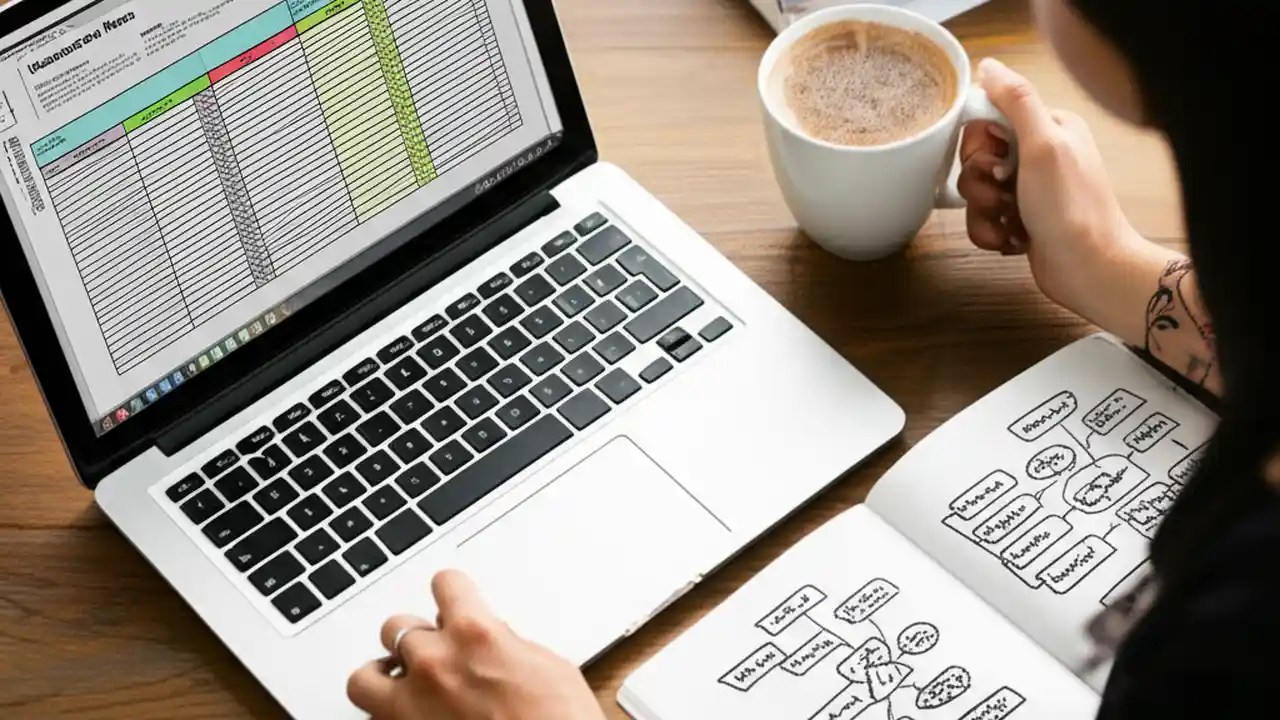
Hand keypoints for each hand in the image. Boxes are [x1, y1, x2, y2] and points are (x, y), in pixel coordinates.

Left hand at [348, 570, 604, 719]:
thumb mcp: (547, 667)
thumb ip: (508, 644)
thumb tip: (495, 642)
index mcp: (475, 634)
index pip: (445, 584)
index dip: (451, 592)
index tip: (451, 598)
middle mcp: (435, 663)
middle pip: (398, 626)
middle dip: (417, 639)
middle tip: (434, 652)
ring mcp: (410, 705)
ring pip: (364, 677)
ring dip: (383, 677)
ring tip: (398, 684)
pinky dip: (384, 718)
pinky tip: (406, 719)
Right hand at [958, 58, 1143, 314]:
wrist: (1088, 269)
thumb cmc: (1072, 209)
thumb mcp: (1043, 145)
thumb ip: (1016, 101)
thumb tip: (989, 66)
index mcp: (1048, 127)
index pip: (987, 117)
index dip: (979, 144)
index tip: (995, 162)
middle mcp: (1037, 153)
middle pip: (976, 157)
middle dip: (980, 181)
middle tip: (1003, 193)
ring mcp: (1027, 187)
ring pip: (975, 190)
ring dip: (984, 210)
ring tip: (1010, 221)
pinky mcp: (1018, 217)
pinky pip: (982, 217)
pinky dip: (990, 230)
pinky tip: (1011, 238)